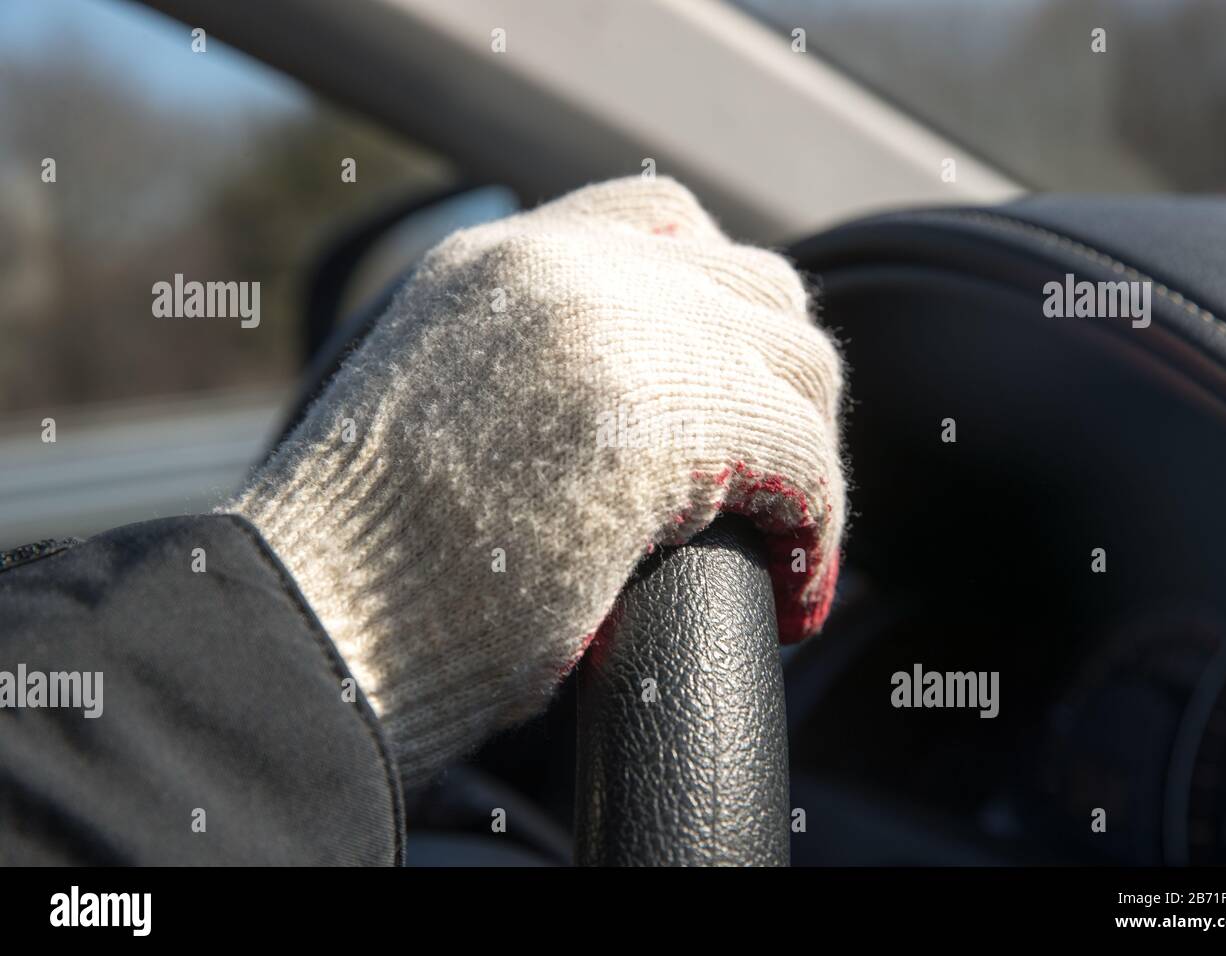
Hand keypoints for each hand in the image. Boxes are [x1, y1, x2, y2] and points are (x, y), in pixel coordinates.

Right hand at [224, 177, 845, 786]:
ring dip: (808, 456)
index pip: (672, 224)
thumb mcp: (433, 407)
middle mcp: (559, 268)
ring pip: (797, 365)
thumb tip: (636, 414)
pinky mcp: (651, 423)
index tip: (741, 395)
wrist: (301, 624)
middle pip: (757, 289)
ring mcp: (607, 332)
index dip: (725, 313)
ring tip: (790, 540)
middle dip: (783, 390)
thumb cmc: (358, 561)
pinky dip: (817, 525)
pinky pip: (802, 457)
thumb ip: (528, 370)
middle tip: (779, 487)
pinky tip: (792, 591)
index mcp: (501, 261)